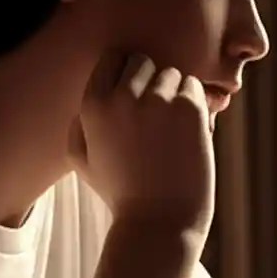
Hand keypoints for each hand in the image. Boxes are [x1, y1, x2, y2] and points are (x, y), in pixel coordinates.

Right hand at [71, 51, 215, 238]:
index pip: (113, 57)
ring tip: (172, 132)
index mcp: (92, 104)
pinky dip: (197, 105)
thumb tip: (94, 88)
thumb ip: (79, 120)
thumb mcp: (81, 159)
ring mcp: (158, 99)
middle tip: (157, 119)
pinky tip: (190, 133)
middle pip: (143, 61)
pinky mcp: (189, 108)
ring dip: (176, 95)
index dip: (127, 74)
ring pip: (172, 73)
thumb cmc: (122, 193)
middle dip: (152, 82)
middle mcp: (122, 96)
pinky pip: (196, 87)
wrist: (159, 220)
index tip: (137, 96)